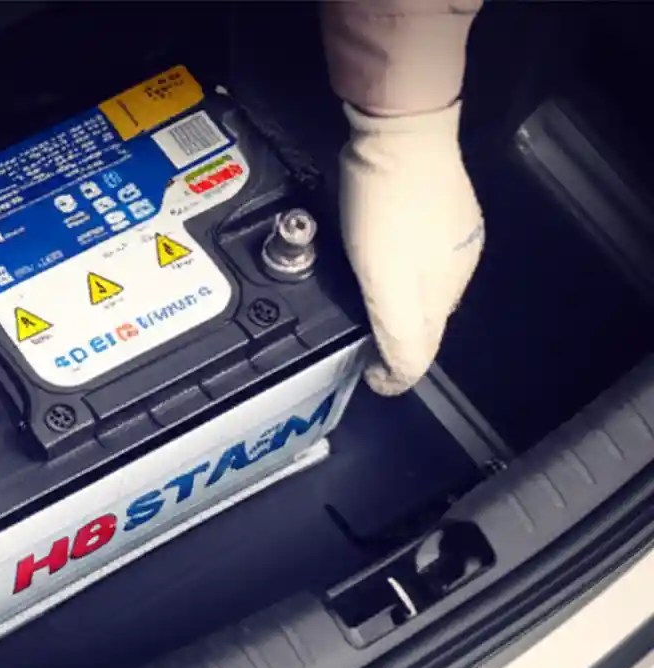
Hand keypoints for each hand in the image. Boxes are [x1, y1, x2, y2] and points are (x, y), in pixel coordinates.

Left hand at [338, 101, 483, 395]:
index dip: (395, 373)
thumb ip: (396, 331)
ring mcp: (455, 238)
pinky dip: (406, 269)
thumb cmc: (384, 209)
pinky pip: (425, 255)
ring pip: (428, 289)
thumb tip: (398, 373)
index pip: (422, 352)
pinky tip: (388, 257)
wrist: (402, 135)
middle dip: (399, 341)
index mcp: (441, 294)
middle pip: (426, 323)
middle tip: (364, 344)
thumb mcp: (383, 281)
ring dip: (403, 305)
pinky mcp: (446, 209)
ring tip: (372, 303)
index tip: (370, 378)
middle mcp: (456, 271)